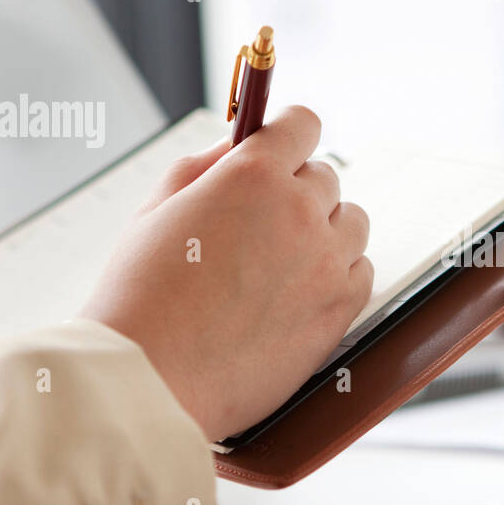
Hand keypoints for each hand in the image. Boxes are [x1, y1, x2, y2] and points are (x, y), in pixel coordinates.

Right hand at [80, 106, 371, 440]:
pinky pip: (362, 271)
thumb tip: (236, 146)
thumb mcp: (156, 209)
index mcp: (252, 175)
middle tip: (260, 224)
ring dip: (324, 231)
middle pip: (325, 177)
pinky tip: (301, 291)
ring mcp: (326, 261)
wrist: (153, 380)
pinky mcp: (340, 308)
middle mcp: (299, 211)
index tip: (281, 148)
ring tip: (280, 262)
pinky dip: (339, 274)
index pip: (301, 124)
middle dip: (296, 190)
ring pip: (351, 222)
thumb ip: (203, 166)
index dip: (288, 134)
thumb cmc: (141, 300)